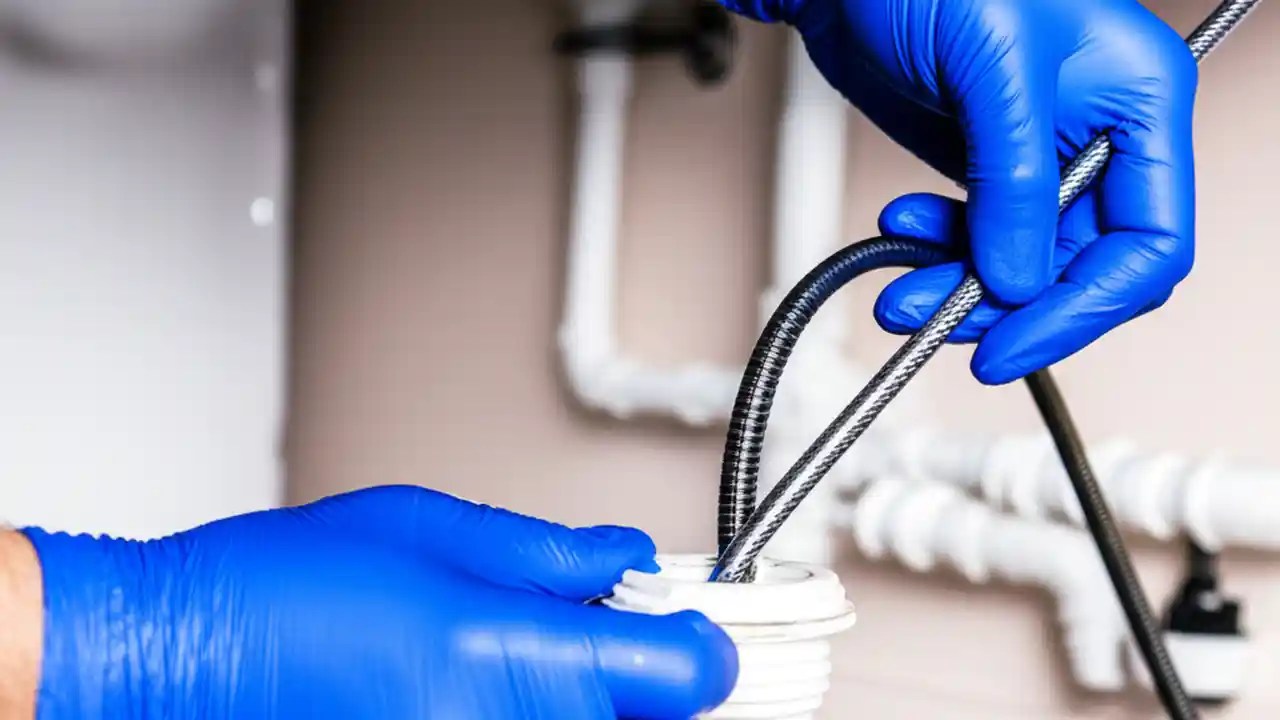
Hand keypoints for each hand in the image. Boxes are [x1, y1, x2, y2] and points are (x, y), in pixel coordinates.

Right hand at [22, 486, 736, 718]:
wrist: (178, 666)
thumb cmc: (280, 594)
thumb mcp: (427, 529)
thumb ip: (546, 555)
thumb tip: (622, 562)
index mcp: (510, 663)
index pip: (687, 677)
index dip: (704, 642)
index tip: (699, 621)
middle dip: (648, 676)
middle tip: (608, 625)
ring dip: (591, 702)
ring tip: (526, 650)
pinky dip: (538, 718)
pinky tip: (493, 687)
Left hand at [722, 0, 1196, 382]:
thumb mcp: (988, 65)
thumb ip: (1012, 177)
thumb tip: (1018, 280)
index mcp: (1138, 101)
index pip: (1148, 242)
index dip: (1083, 308)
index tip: (1011, 346)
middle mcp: (1100, 137)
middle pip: (1080, 267)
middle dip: (1005, 305)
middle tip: (935, 321)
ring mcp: (1041, 156)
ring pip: (1023, 264)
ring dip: (959, 289)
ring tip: (899, 294)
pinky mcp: (988, 166)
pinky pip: (977, 239)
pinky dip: (938, 251)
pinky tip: (900, 229)